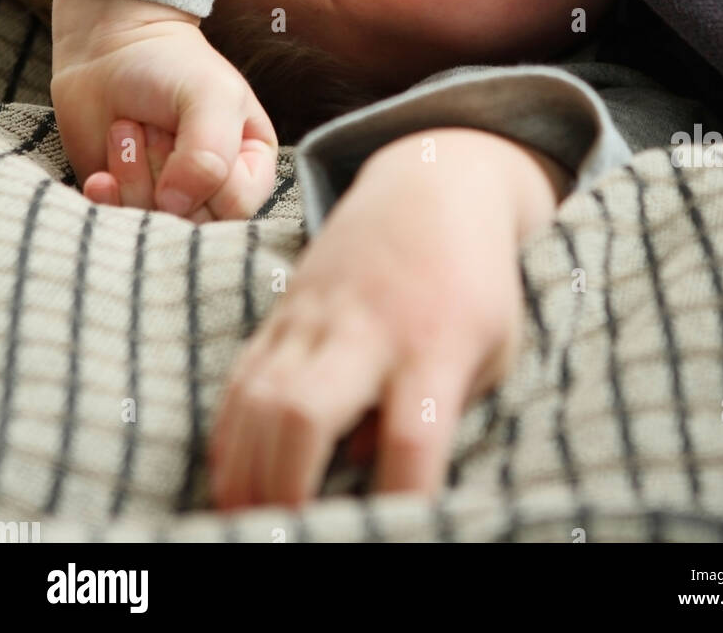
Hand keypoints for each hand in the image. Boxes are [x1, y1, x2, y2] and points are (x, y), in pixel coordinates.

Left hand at [51, 0, 277, 219]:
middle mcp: (213, 188)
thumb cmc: (171, 65)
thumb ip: (212, 152)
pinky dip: (105, 196)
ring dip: (132, 174)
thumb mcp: (211, 95)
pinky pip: (117, 222)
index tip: (188, 134)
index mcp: (250, 164)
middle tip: (155, 128)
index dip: (207, 180)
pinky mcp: (126, 202)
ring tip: (129, 129)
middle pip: (193, 221)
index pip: (236, 206)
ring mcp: (168, 198)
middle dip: (164, 173)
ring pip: (153, 222)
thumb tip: (176, 205)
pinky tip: (104, 171)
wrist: (109, 50)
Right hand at [208, 127, 563, 508]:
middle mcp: (367, 329)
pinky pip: (241, 377)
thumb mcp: (492, 349)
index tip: (394, 536)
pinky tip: (233, 477)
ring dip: (244, 471)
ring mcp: (316, 315)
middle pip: (303, 413)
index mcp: (435, 345)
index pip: (411, 442)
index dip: (397, 501)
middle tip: (290, 535)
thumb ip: (444, 412)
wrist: (431, 186)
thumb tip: (362, 466)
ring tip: (249, 521)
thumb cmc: (474, 281)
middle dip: (285, 488)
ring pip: (257, 397)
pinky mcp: (284, 310)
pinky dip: (229, 434)